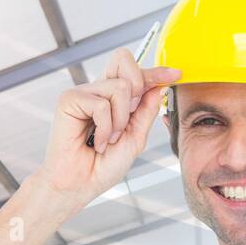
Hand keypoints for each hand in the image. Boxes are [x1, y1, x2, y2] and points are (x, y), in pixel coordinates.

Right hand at [32, 47, 179, 210]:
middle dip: (137, 84)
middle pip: (123, 59)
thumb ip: (146, 112)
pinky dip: (105, 128)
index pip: (135, 74)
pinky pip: (102, 104)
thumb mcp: (135, 138)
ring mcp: (83, 93)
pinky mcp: (69, 99)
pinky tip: (97, 142)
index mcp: (113, 99)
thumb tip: (158, 87)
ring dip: (120, 120)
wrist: (82, 185)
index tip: (175, 74)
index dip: (155, 71)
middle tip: (129, 117)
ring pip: (120, 87)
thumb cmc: (103, 166)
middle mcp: (98, 90)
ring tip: (109, 139)